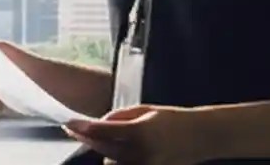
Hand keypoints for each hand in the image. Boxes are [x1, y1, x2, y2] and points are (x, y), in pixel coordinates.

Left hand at [63, 105, 205, 164]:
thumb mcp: (146, 110)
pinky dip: (117, 160)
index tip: (68, 123)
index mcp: (140, 132)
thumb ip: (121, 117)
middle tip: (74, 128)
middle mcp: (140, 153)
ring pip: (110, 162)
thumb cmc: (174, 120)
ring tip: (108, 139)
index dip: (83, 127)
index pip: (103, 131)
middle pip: (102, 149)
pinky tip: (118, 150)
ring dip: (105, 151)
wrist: (201, 137)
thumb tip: (99, 123)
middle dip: (87, 138)